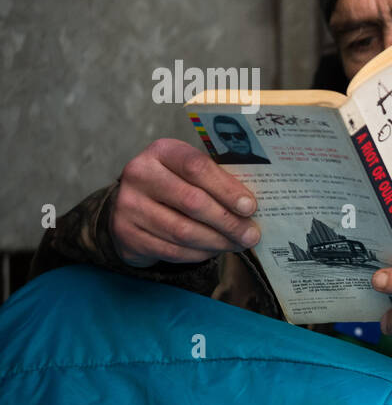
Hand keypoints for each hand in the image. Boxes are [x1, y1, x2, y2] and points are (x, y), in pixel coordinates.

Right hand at [109, 139, 259, 267]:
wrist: (132, 205)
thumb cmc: (175, 184)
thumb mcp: (191, 172)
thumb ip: (218, 181)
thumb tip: (252, 206)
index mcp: (162, 151)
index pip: (197, 167)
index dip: (227, 189)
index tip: (250, 207)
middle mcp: (139, 174)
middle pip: (192, 202)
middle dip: (228, 222)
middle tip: (251, 235)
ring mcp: (129, 205)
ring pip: (183, 231)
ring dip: (217, 241)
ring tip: (237, 244)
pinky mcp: (127, 234)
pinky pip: (172, 250)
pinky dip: (199, 253)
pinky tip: (214, 250)